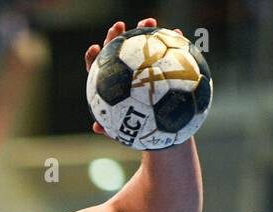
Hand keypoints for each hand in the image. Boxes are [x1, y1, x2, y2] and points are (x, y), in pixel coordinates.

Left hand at [84, 19, 184, 135]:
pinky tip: (178, 33)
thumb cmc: (136, 128)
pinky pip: (167, 50)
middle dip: (116, 36)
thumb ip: (108, 127)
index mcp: (111, 83)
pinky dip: (172, 41)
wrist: (159, 126)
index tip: (95, 49)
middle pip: (116, 50)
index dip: (94, 57)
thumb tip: (97, 128)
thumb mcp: (121, 129)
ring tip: (148, 22)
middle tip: (118, 28)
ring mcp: (143, 64)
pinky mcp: (162, 63)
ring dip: (144, 30)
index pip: (97, 67)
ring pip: (141, 44)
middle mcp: (125, 70)